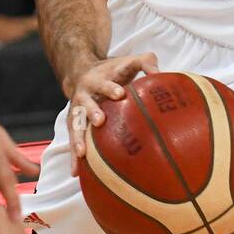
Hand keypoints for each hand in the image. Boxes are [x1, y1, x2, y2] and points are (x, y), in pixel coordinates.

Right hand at [65, 53, 157, 175]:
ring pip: (75, 124)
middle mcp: (85, 94)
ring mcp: (77, 110)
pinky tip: (76, 172)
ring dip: (78, 137)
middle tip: (100, 120)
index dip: (111, 87)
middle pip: (86, 102)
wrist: (83, 72)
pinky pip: (73, 140)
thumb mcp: (130, 61)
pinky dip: (73, 156)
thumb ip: (146, 63)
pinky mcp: (74, 124)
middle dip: (92, 111)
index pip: (105, 82)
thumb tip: (160, 74)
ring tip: (82, 153)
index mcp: (99, 79)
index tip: (120, 93)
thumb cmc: (114, 71)